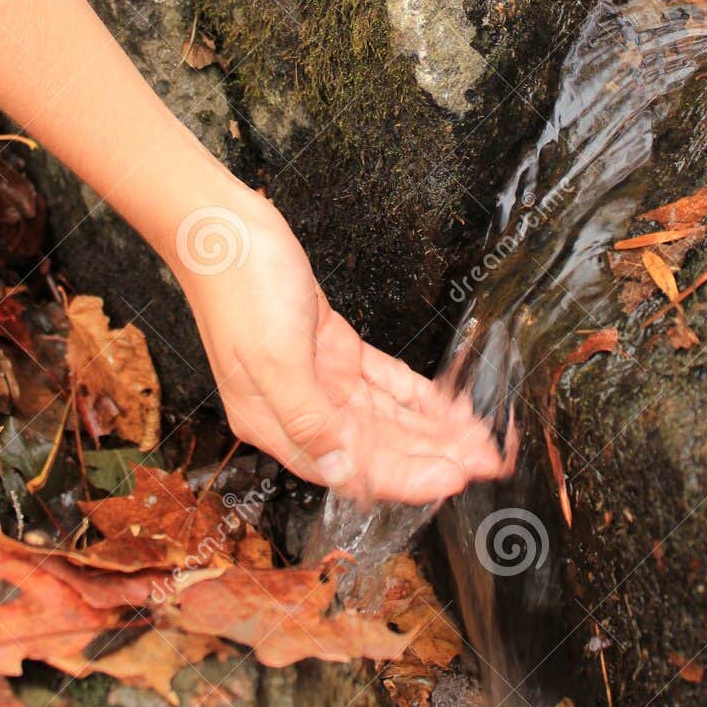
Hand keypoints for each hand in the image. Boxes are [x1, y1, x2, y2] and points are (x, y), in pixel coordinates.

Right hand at [171, 182, 505, 504]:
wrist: (223, 229)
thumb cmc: (238, 289)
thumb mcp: (272, 359)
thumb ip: (306, 417)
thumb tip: (338, 468)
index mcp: (276, 422)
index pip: (352, 467)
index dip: (405, 476)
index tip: (452, 477)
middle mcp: (300, 408)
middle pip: (377, 447)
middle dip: (432, 455)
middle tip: (483, 461)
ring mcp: (318, 378)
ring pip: (386, 416)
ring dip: (431, 429)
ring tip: (476, 439)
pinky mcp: (333, 348)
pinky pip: (382, 381)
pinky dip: (414, 394)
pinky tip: (446, 406)